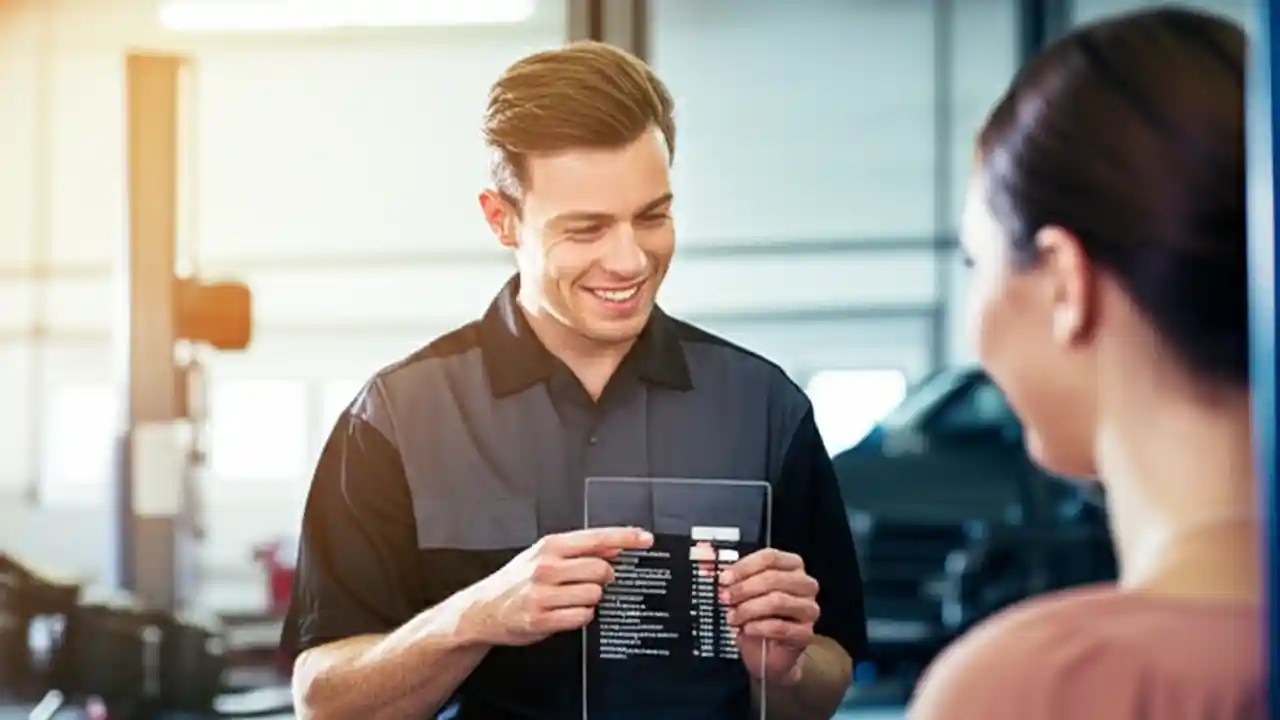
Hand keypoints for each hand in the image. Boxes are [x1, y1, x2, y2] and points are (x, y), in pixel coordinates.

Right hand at [463, 527, 653, 646]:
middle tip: (590, 582)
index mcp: (549, 547)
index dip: (625, 538)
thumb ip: (581, 551)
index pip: (596, 538)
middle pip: (601, 570)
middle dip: (603, 578)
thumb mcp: (544, 556)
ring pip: (594, 595)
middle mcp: (546, 567)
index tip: (646, 539)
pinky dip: (581, 617)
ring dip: (590, 599)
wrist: (483, 609)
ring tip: (570, 599)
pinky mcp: (541, 619)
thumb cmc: (516, 581)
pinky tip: (565, 612)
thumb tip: (615, 547)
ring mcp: (543, 594)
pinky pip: (582, 617)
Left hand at [719, 548, 819, 684]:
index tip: (725, 578)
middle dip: (744, 588)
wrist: (767, 653)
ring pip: (777, 601)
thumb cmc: (759, 618)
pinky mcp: (805, 633)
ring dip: (748, 609)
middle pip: (774, 578)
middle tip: (725, 598)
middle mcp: (805, 585)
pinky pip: (780, 627)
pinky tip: (746, 629)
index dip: (744, 567)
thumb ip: (735, 580)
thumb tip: (718, 574)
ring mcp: (809, 609)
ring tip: (733, 616)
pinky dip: (758, 627)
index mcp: (792, 567)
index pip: (771, 557)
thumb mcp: (745, 594)